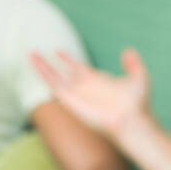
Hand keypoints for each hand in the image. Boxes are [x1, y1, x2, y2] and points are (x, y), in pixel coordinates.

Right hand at [30, 47, 151, 140]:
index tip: (58, 51)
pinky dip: (43, 71)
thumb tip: (128, 49)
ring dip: (41, 65)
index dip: (68, 60)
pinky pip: (52, 83)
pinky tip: (34, 60)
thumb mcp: (139, 76)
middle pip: (64, 73)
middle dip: (52, 64)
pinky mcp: (69, 99)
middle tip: (37, 53)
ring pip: (54, 77)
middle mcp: (84, 87)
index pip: (79, 68)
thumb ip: (133, 63)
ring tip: (30, 53)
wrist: (131, 119)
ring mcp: (76, 93)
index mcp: (97, 81)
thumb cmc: (137, 103)